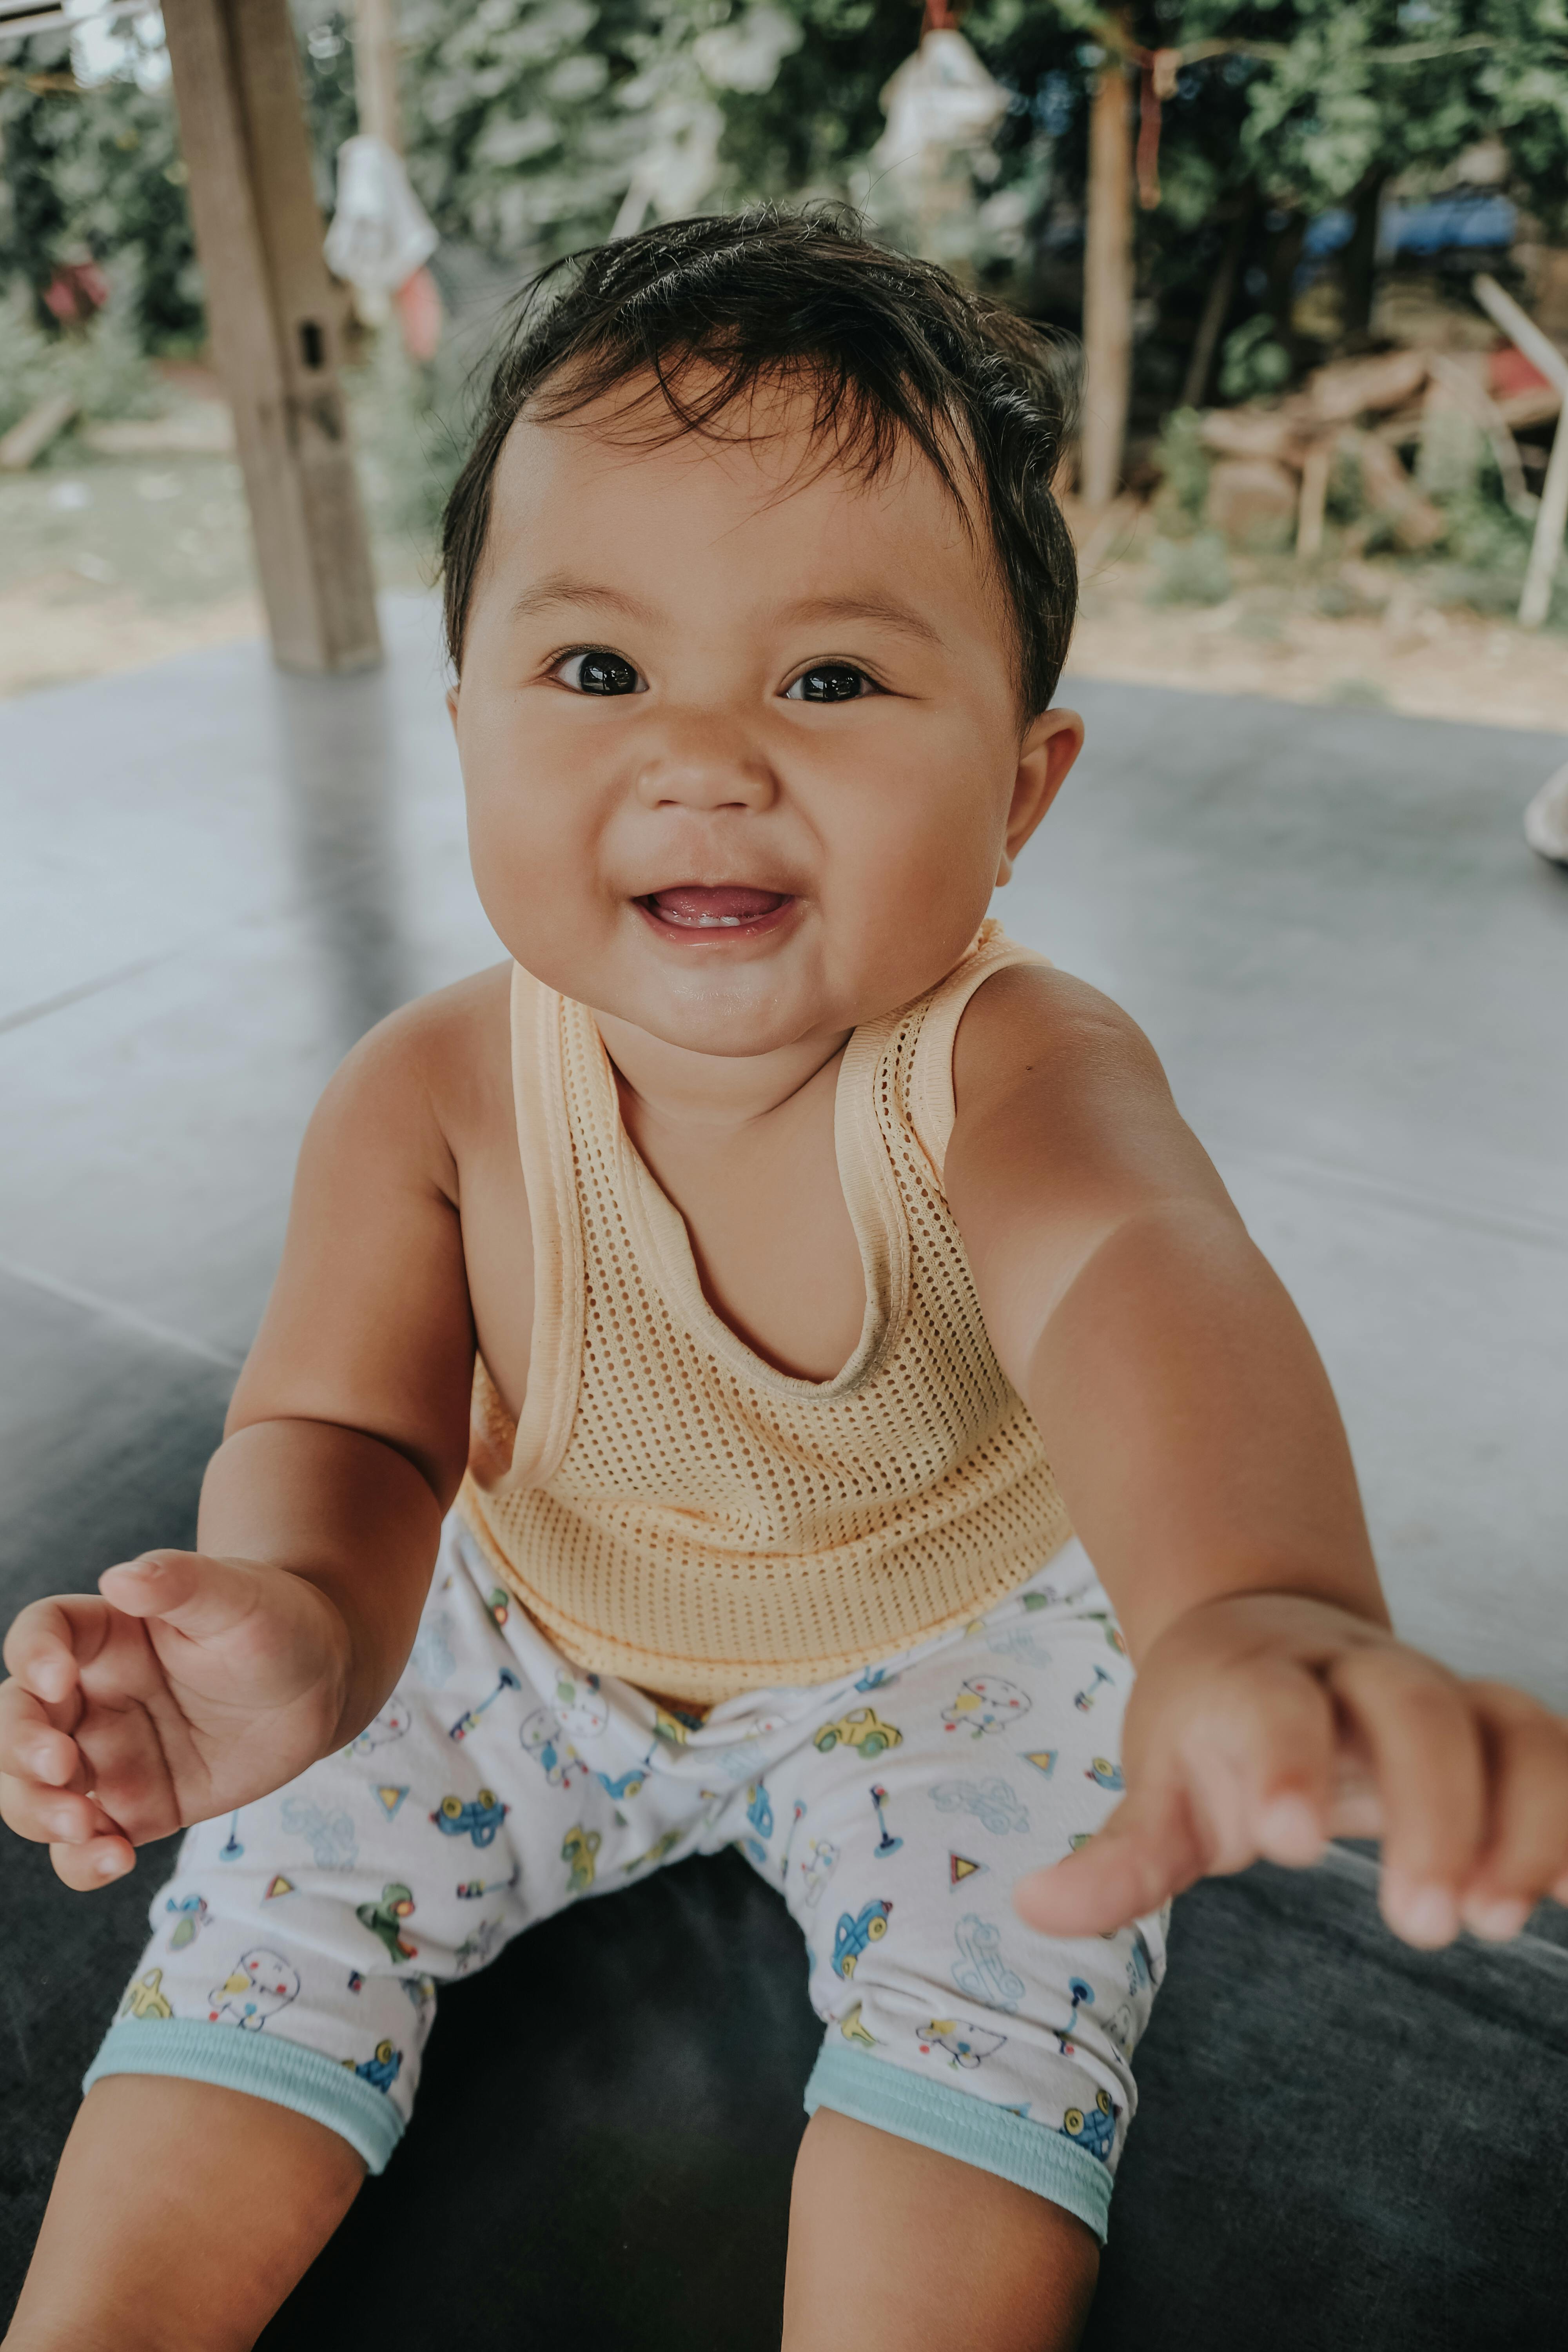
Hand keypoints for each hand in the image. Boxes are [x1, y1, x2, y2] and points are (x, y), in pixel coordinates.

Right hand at [0, 1551, 350, 1890]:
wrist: (321, 1680)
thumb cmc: (275, 1620)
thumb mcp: (238, 1594)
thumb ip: (181, 1582)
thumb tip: (120, 1577)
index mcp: (105, 1634)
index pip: (40, 1635)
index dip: (32, 1656)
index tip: (57, 1678)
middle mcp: (92, 1696)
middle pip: (17, 1721)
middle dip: (20, 1749)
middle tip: (61, 1768)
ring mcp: (108, 1755)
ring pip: (32, 1791)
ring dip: (38, 1813)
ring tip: (87, 1827)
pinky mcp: (136, 1808)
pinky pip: (84, 1846)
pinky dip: (82, 1862)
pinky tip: (117, 1858)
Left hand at [1013, 1591, 1567, 1950]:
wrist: (1264, 1634)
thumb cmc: (1209, 1728)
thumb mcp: (1158, 1780)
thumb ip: (1121, 1853)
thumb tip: (1036, 1908)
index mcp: (1256, 1676)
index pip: (1275, 1706)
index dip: (1284, 1762)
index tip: (1289, 1842)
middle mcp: (1356, 1672)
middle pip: (1412, 1709)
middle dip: (1428, 1810)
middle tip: (1420, 1926)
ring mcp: (1436, 1692)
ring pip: (1506, 1723)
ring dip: (1521, 1817)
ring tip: (1499, 1918)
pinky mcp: (1493, 1731)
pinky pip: (1554, 1753)